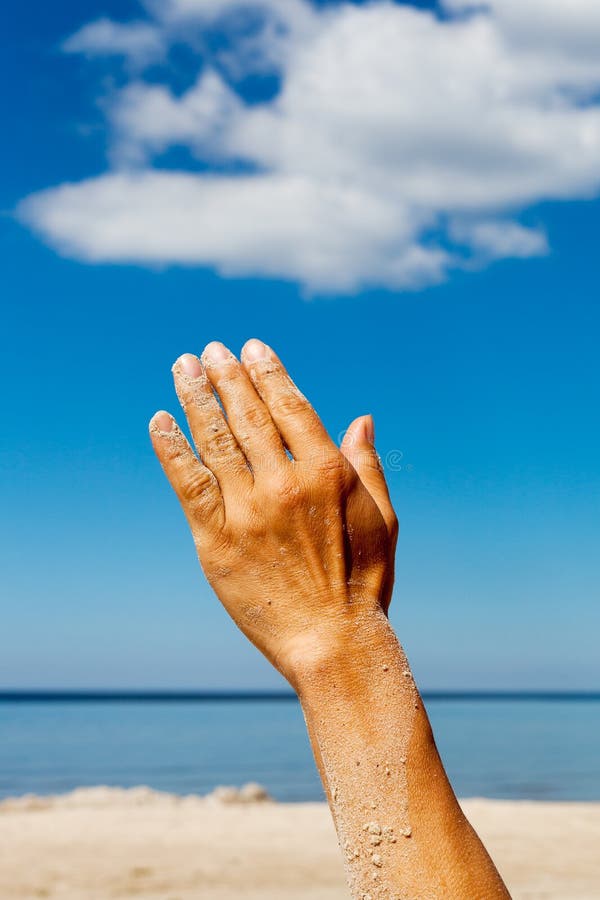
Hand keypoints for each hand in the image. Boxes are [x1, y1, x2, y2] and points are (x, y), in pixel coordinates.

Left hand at [150, 339, 397, 686]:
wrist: (332, 641)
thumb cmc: (364, 581)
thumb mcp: (383, 517)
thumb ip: (367, 463)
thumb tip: (361, 418)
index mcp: (327, 473)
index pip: (290, 406)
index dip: (268, 373)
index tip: (251, 348)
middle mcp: (284, 484)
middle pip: (247, 416)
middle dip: (227, 377)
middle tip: (210, 350)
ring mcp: (248, 511)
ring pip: (215, 441)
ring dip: (196, 398)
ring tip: (183, 367)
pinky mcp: (216, 540)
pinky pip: (188, 484)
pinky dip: (172, 449)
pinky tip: (160, 421)